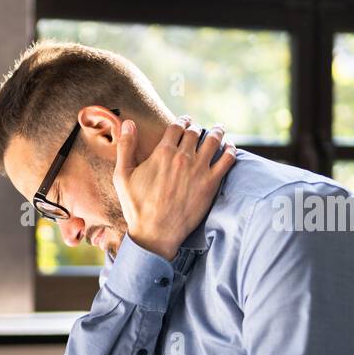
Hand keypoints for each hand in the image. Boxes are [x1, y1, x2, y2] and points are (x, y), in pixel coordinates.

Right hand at [114, 116, 236, 260]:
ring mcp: (199, 169)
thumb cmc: (136, 207)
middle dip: (197, 127)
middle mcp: (183, 157)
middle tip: (199, 129)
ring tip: (218, 130)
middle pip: (195, 132)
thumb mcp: (122, 176)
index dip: (181, 121)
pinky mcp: (211, 183)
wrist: (155, 233)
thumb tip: (128, 122)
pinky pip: (227, 159)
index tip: (184, 122)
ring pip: (214, 140)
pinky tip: (230, 148)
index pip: (177, 127)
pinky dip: (230, 150)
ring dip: (217, 132)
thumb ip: (125, 147)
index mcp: (162, 152)